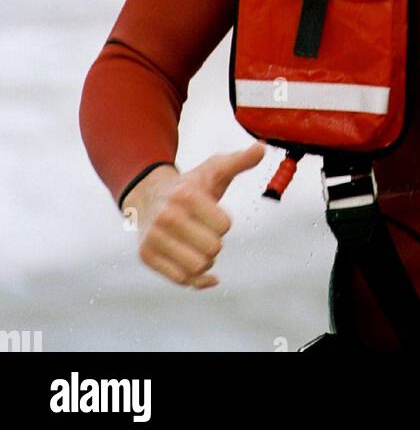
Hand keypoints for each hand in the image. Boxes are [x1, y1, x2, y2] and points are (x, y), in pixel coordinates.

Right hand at [121, 141, 266, 289]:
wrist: (149, 196)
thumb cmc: (189, 185)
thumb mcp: (214, 170)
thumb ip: (239, 161)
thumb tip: (262, 148)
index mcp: (185, 195)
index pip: (223, 226)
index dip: (223, 222)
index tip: (211, 214)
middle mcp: (166, 217)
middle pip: (213, 249)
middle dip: (215, 242)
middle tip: (204, 231)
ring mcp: (153, 238)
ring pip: (198, 268)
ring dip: (205, 261)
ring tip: (197, 246)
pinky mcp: (146, 256)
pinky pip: (181, 281)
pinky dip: (195, 279)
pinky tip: (198, 269)